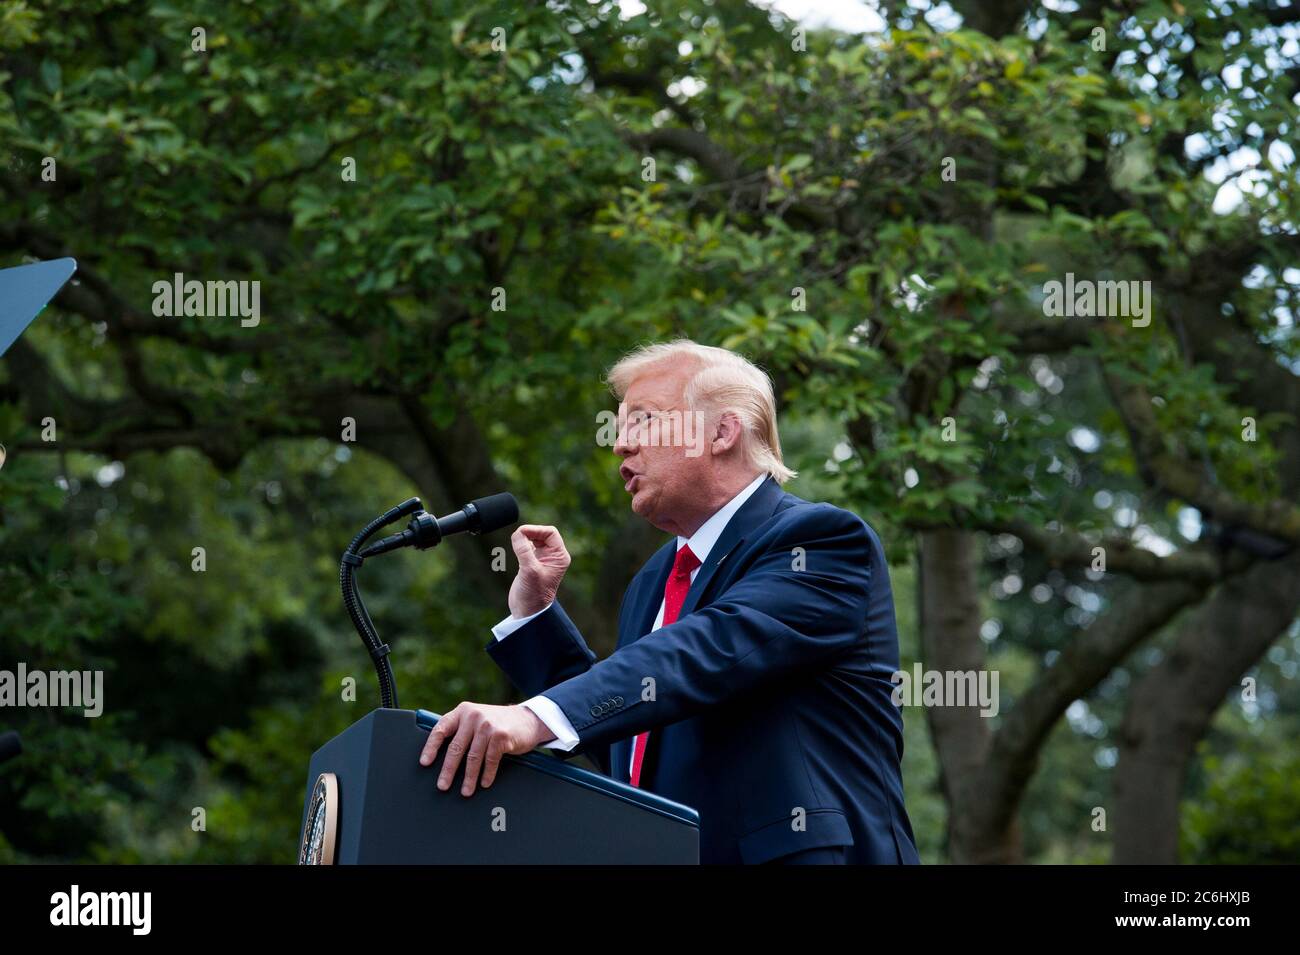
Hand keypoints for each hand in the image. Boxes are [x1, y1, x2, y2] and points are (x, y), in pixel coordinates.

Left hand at [417, 702, 555, 795]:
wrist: (527, 719)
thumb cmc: (497, 723)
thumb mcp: (476, 719)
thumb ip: (460, 730)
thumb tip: (440, 755)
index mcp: (462, 711)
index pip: (441, 729)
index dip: (431, 747)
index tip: (425, 763)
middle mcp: (473, 715)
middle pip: (456, 747)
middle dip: (448, 770)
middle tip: (442, 786)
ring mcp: (487, 725)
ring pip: (473, 757)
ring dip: (469, 778)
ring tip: (465, 791)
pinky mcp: (501, 735)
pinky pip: (490, 760)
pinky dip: (486, 774)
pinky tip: (484, 783)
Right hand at [507, 524, 570, 617]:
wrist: (528, 611)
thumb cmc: (534, 595)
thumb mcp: (529, 570)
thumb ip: (523, 550)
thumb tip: (518, 533)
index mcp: (559, 556)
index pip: (550, 532)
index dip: (536, 529)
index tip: (521, 532)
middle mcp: (552, 556)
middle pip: (541, 534)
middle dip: (529, 533)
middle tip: (516, 538)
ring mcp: (542, 559)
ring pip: (533, 539)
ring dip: (524, 539)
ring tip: (515, 545)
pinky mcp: (531, 563)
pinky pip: (526, 547)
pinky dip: (519, 545)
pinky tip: (514, 549)